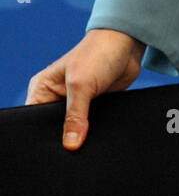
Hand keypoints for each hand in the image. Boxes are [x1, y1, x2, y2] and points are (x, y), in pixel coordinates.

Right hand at [26, 29, 146, 149]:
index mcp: (42, 89)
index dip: (40, 136)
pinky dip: (92, 133)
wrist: (128, 44)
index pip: (32, 121)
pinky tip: (96, 141)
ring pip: (72, 130)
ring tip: (85, 146)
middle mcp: (55, 98)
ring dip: (79, 136)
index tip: (50, 151)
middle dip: (62, 139)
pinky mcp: (93, 107)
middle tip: (71, 151)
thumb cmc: (98, 53)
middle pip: (52, 129)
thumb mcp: (81, 84)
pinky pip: (88, 127)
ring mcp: (75, 104)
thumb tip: (70, 145)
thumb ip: (74, 116)